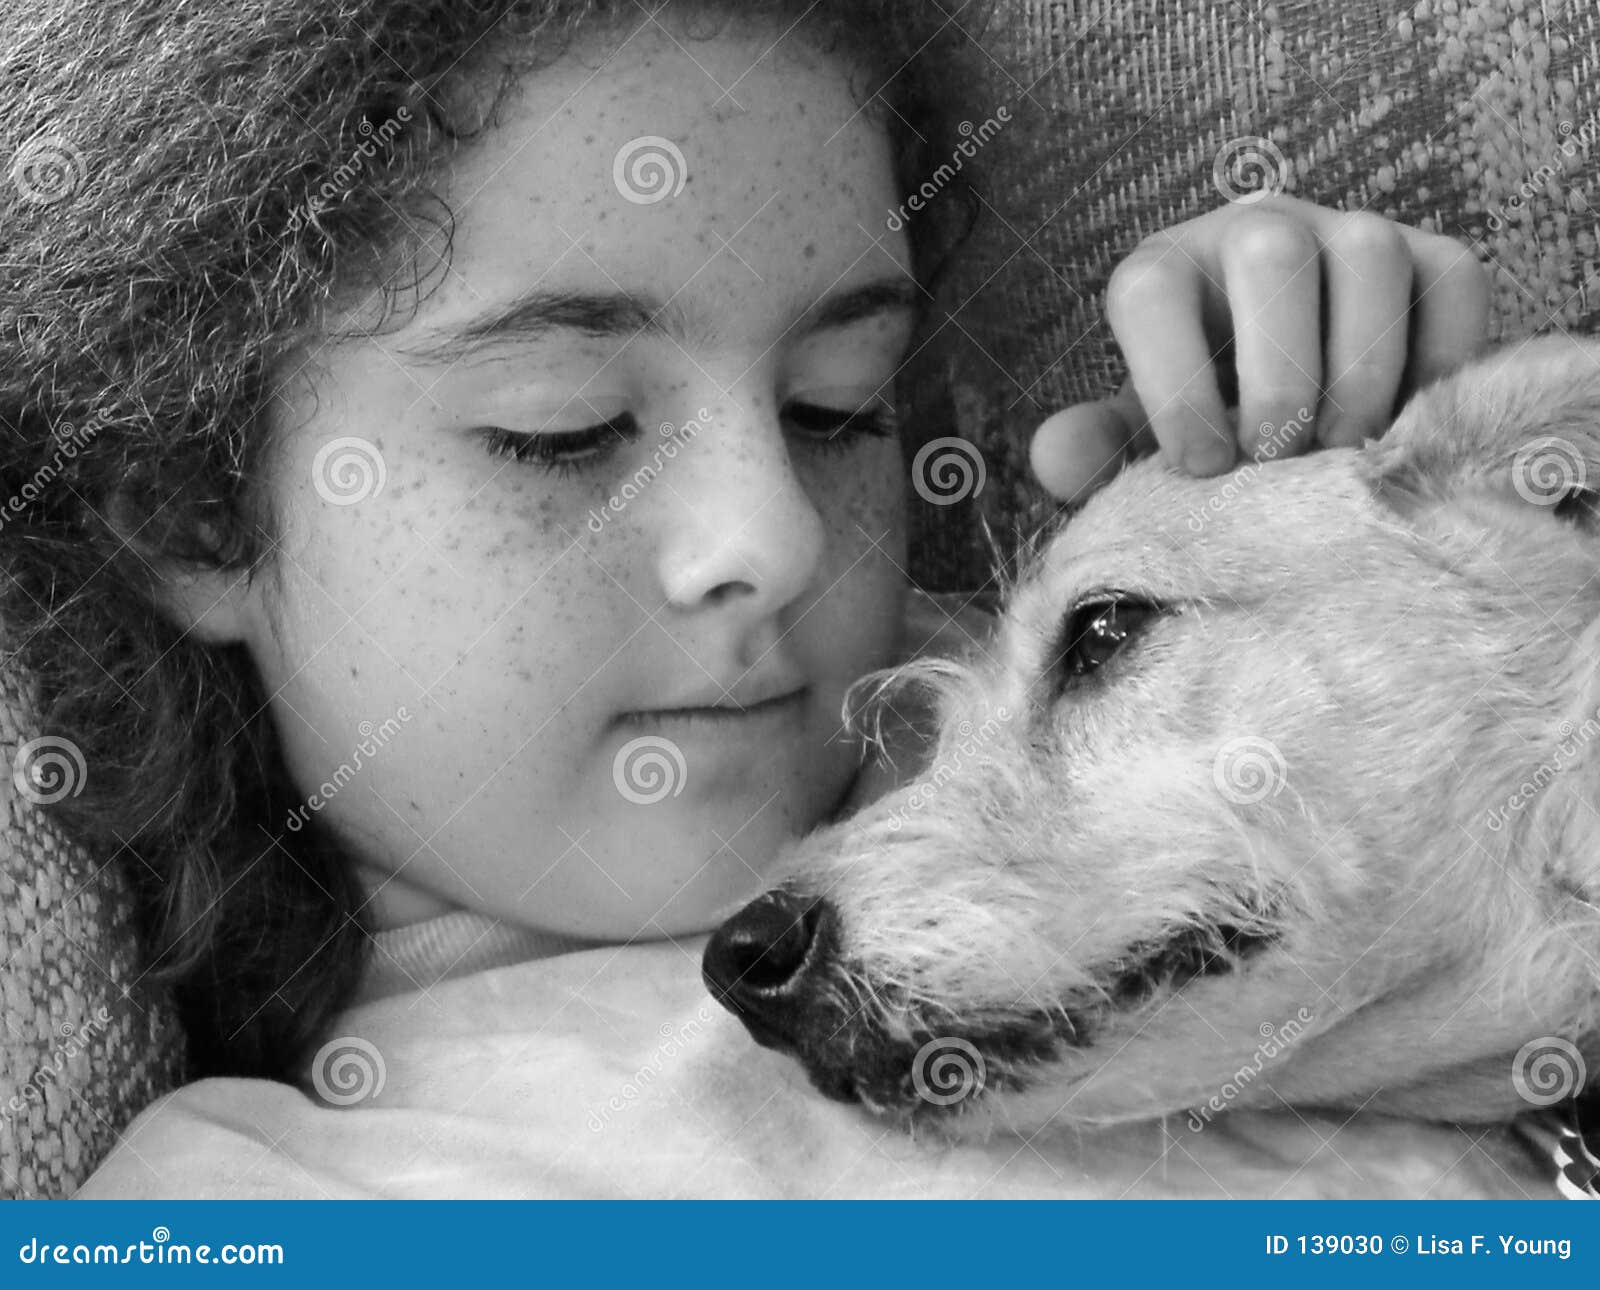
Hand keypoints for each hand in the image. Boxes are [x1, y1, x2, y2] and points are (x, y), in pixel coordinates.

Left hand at [1029, 194, 1491, 500]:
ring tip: (1342, 452)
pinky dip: (1438, 359)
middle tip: (1277, 459)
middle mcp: (1256, 232)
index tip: (1199, 466)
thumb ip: (1095, 450)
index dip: (1171, 384)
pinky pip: (1452, 282)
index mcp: (1167, 272)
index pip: (1150, 291)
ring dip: (1360, 370)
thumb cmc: (1208, 420)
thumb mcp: (1141, 439)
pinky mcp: (1434, 257)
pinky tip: (1406, 425)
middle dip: (1276, 375)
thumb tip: (1054, 458)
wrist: (1299, 401)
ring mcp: (1352, 232)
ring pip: (1368, 257)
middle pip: (1269, 255)